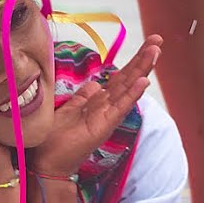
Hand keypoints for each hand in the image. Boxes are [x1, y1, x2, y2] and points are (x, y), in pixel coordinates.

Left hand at [27, 35, 161, 176]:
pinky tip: (143, 82)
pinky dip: (132, 95)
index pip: (120, 77)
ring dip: (142, 70)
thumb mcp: (69, 109)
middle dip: (143, 58)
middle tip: (158, 39)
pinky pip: (120, 108)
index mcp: (99, 102)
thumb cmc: (53, 138)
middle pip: (128, 79)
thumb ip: (84, 97)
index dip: (133, 60)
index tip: (149, 43)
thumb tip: (96, 83)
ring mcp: (107, 117)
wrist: (45, 163)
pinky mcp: (103, 127)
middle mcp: (107, 108)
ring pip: (128, 89)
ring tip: (156, 51)